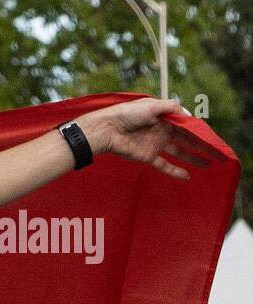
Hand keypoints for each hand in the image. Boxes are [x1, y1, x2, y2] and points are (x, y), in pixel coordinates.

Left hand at [81, 97, 217, 179]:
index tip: (214, 139)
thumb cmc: (127, 114)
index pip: (188, 125)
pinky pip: (164, 165)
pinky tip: (188, 176)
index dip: (201, 132)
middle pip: (187, 139)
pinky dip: (175, 170)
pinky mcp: (147, 156)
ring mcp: (156, 144)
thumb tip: (189, 116)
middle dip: (203, 146)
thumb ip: (171, 108)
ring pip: (179, 152)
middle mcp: (163, 130)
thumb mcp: (151, 106)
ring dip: (194, 158)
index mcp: (165, 117)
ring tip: (209, 165)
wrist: (106, 130)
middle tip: (218, 154)